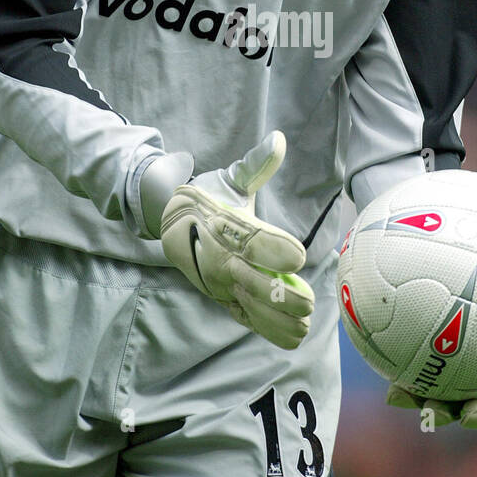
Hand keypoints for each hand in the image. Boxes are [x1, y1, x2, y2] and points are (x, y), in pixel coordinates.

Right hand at [159, 131, 313, 348]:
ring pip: (248, 304)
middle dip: (280, 296)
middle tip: (308, 302)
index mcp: (224, 226)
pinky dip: (266, 327)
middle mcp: (219, 258)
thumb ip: (256, 164)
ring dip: (277, 319)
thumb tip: (279, 140)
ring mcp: (218, 281)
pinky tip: (291, 336)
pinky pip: (244, 315)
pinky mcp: (220, 296)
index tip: (301, 256)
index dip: (276, 250)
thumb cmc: (210, 196)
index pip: (252, 240)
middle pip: (251, 280)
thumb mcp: (231, 178)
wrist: (168, 219)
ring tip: (304, 325)